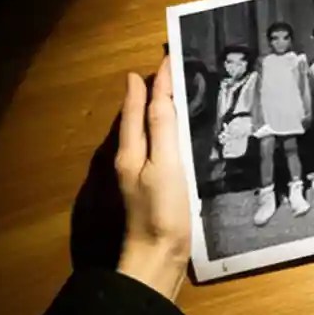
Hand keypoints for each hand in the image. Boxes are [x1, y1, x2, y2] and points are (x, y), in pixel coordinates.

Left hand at [116, 56, 191, 299]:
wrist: (158, 259)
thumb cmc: (164, 210)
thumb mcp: (165, 162)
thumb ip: (160, 123)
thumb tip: (144, 81)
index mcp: (130, 148)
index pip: (141, 102)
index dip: (156, 80)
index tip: (170, 55)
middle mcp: (130, 156)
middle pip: (141, 114)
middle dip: (156, 90)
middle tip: (179, 68)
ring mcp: (139, 172)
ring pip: (148, 129)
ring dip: (162, 108)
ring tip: (183, 92)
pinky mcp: (152, 186)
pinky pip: (158, 146)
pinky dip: (168, 130)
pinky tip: (183, 133)